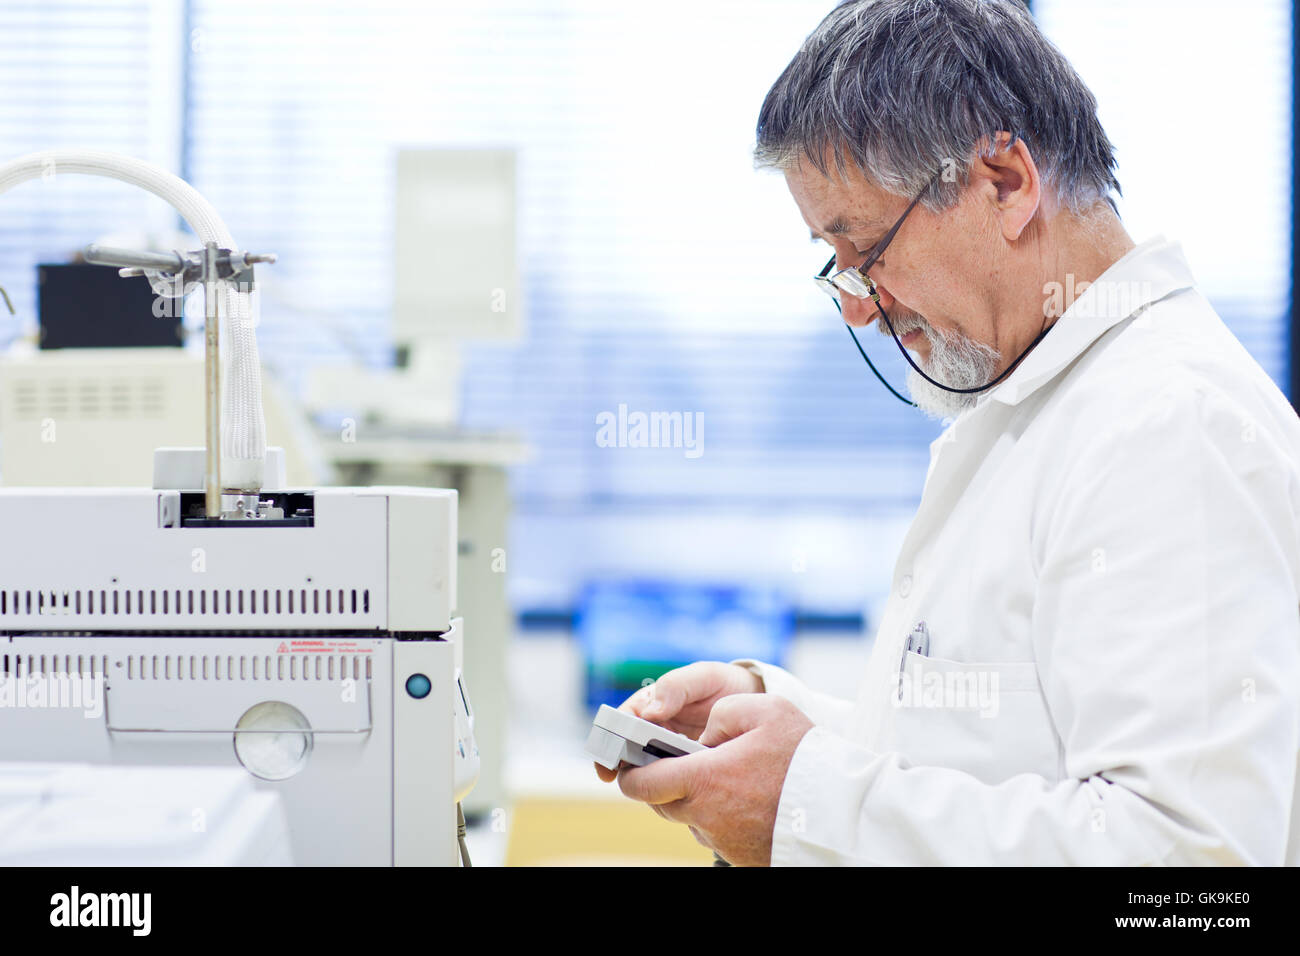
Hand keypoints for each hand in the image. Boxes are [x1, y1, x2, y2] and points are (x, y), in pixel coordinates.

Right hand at [593, 661, 762, 782]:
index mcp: (649, 705)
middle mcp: (652, 731)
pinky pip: (671, 783)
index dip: (610, 742)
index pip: (619, 724)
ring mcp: (668, 753)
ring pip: (647, 772)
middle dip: (626, 768)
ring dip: (650, 781)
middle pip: (626, 754)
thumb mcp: (704, 677)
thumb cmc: (725, 685)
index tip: (610, 762)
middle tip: (633, 782)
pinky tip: (681, 793)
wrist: (756, 702)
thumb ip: (676, 687)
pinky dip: (671, 789)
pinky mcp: (686, 770)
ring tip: (663, 788)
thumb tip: (649, 711)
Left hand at [617, 693, 813, 865]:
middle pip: (662, 802)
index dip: (630, 772)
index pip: (641, 783)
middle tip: (687, 761)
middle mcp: (704, 816)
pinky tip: (746, 797)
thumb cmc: (804, 758)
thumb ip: (724, 714)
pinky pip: (716, 831)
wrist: (841, 812)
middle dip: (665, 781)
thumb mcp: (766, 710)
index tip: (632, 762)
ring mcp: (722, 840)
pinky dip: (721, 815)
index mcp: (702, 779)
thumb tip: (706, 735)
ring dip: (696, 798)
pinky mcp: (739, 855)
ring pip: (690, 817)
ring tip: (726, 777)